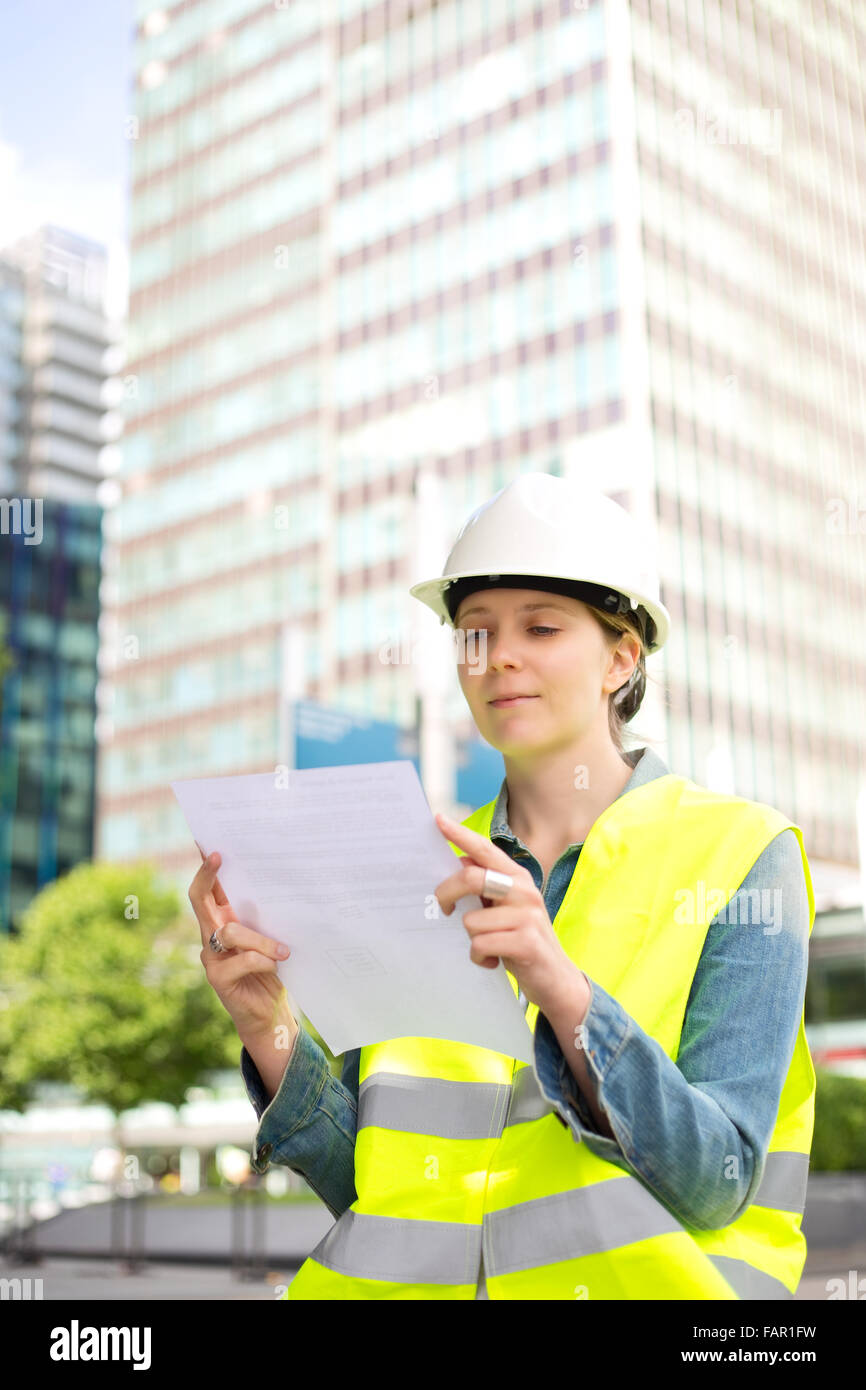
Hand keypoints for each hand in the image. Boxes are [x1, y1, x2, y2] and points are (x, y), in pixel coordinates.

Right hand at [188, 847, 295, 1041]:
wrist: (270, 1013)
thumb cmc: (273, 969)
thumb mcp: (270, 936)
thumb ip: (264, 916)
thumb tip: (275, 881)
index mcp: (224, 920)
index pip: (209, 889)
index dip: (206, 866)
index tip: (208, 841)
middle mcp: (212, 935)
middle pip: (199, 899)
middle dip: (207, 875)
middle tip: (218, 855)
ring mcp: (212, 957)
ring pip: (230, 932)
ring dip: (260, 940)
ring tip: (284, 950)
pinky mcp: (218, 979)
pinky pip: (242, 960)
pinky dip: (264, 960)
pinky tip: (279, 964)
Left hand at [433, 812, 584, 1014]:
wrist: (556, 978)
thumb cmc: (522, 938)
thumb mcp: (506, 907)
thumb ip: (486, 885)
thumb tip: (458, 862)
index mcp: (517, 877)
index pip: (484, 849)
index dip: (460, 834)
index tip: (437, 819)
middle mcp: (524, 890)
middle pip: (470, 877)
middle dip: (446, 893)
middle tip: (442, 908)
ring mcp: (527, 916)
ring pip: (471, 921)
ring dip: (471, 939)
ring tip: (488, 947)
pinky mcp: (526, 942)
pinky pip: (480, 945)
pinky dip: (479, 958)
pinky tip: (493, 961)